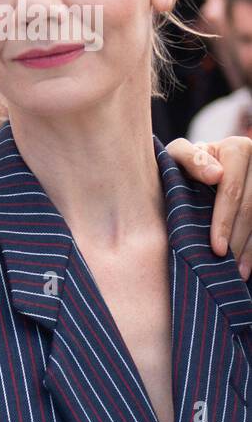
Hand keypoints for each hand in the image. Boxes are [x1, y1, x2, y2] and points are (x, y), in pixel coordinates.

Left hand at [166, 135, 251, 276]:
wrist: (204, 165)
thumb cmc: (185, 163)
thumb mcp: (178, 155)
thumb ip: (190, 159)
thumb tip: (215, 175)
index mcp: (238, 148)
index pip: (232, 191)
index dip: (224, 221)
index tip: (217, 247)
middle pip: (251, 209)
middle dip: (237, 240)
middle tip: (224, 265)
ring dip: (249, 248)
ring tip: (238, 273)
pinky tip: (246, 265)